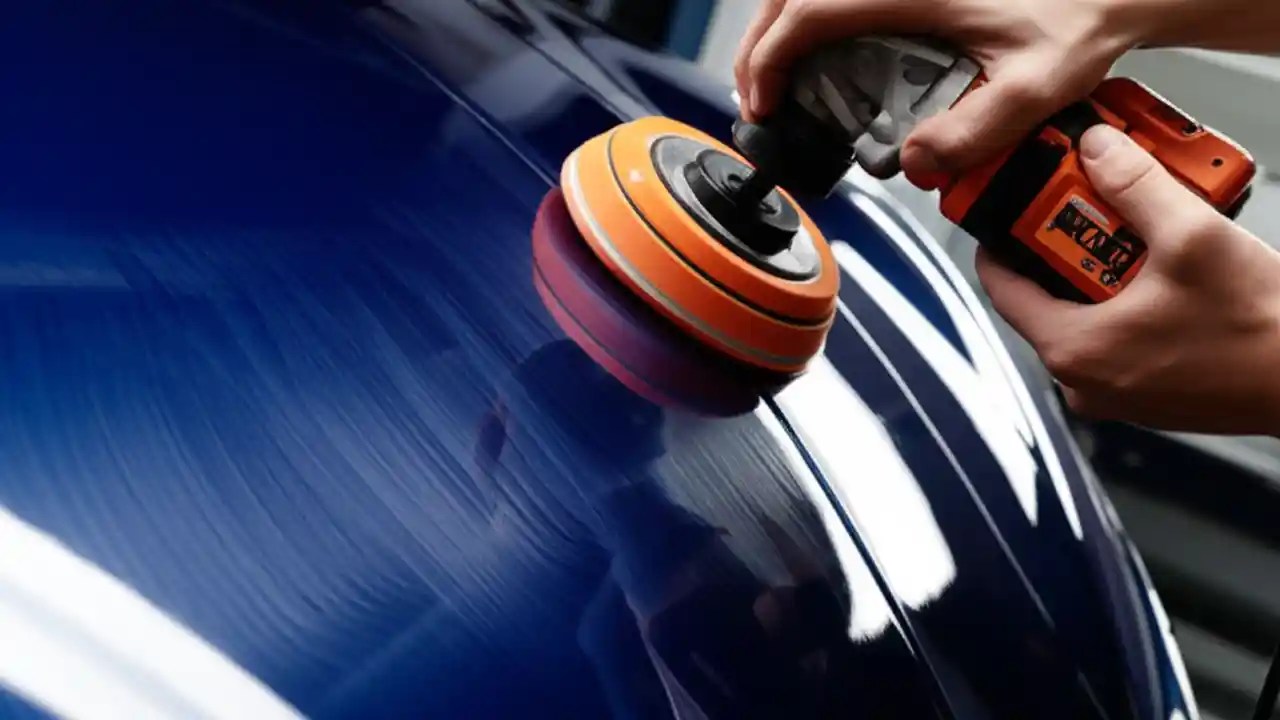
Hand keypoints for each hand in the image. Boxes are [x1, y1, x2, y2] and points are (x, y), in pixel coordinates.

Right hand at [734, 0, 1140, 186]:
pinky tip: (814, 51)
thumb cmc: (1081, 17)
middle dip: (758, 48)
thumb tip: (912, 163)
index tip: (766, 104)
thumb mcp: (1036, 85)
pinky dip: (809, 17)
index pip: (809, 13)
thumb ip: (975, 129)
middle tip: (757, 100)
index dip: (771, 60)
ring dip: (779, 30)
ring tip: (775, 79)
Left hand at [978, 125, 1279, 435]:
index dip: (1005, 236)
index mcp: (1073, 351)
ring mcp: (1112, 390)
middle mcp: (1082, 380)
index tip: (1020, 202)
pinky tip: (1162, 266)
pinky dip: (1129, 296)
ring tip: (1140, 230)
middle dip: (1070, 242)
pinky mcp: (1143, 389)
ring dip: (1105, 266)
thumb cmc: (1261, 332)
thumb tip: (1097, 149)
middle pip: (1045, 294)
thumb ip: (1135, 185)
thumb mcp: (1193, 238)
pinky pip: (1116, 332)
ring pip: (1083, 310)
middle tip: (1096, 202)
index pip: (1001, 286)